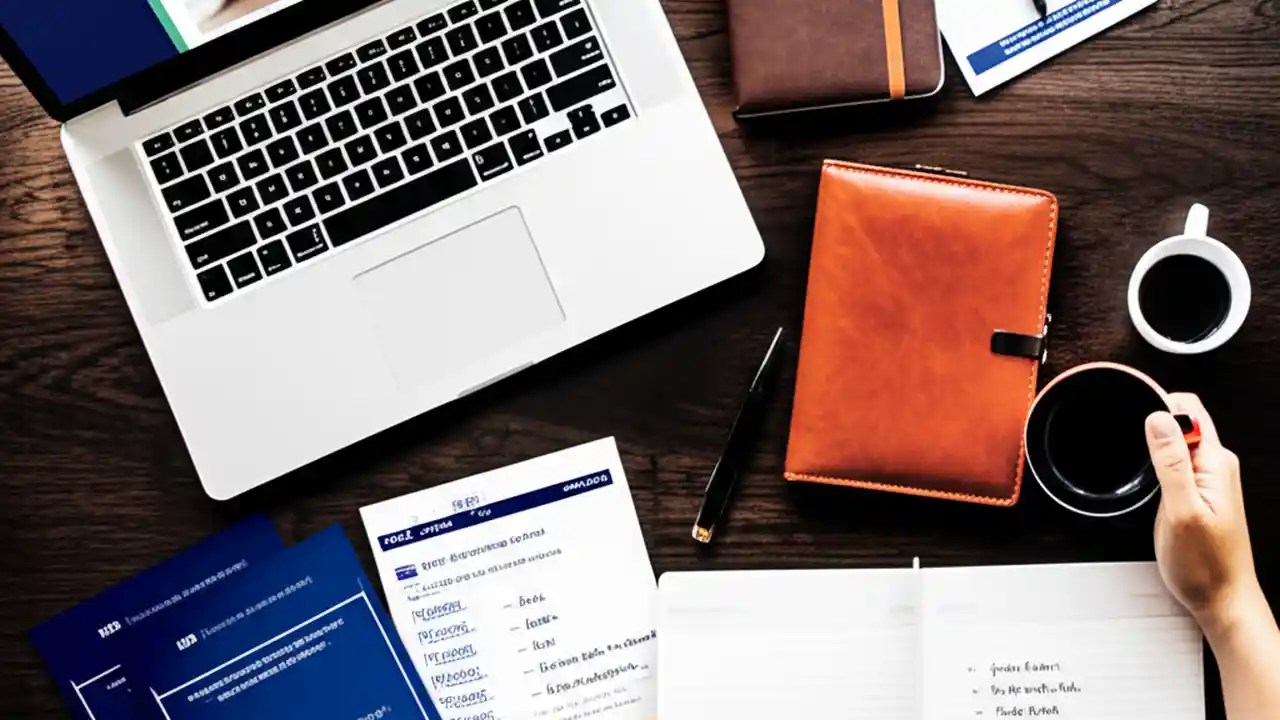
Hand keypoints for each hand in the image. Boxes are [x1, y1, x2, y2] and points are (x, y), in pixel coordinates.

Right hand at [1146, 394, 1261, 637]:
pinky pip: (1176, 463)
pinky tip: (1147, 481)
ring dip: (1153, 445)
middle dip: (1152, 423)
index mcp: (1216, 464)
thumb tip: (1159, 418)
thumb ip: (1171, 462)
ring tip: (1136, 467)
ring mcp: (1209, 480)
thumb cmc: (1204, 566)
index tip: (1132, 414)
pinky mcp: (1199, 493)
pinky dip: (1157, 464)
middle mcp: (1216, 467)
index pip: (1191, 409)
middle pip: (1183, 421)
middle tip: (1126, 447)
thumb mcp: (1181, 511)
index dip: (1160, 404)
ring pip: (1177, 442)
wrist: (1221, 601)